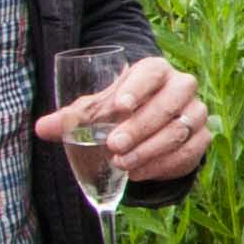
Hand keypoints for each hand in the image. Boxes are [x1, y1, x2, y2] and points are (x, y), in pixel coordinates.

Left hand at [35, 53, 210, 185]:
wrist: (149, 125)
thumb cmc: (119, 111)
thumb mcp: (95, 110)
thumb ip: (72, 118)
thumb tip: (42, 128)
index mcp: (155, 71)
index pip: (151, 73)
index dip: (137, 88)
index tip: (120, 106)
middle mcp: (182, 87)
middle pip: (169, 103)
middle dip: (141, 126)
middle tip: (115, 144)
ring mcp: (196, 112)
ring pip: (180, 130)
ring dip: (149, 149)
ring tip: (122, 163)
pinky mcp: (201, 138)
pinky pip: (188, 152)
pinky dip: (162, 165)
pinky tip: (138, 173)